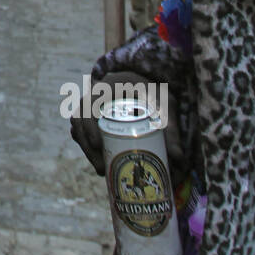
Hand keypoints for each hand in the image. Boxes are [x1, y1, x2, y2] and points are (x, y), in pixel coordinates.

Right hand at [69, 71, 186, 175]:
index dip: (88, 123)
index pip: (89, 102)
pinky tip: (98, 163)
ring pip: (77, 127)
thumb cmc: (155, 93)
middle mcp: (93, 94)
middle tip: (101, 167)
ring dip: (86, 149)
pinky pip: (80, 131)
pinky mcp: (89, 117)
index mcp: (108, 85)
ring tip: (101, 170)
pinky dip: (86, 147)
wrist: (146, 88)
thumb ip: (171, 127)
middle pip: (79, 118)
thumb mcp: (165, 105)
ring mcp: (89, 105)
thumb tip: (177, 157)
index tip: (98, 144)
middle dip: (87, 145)